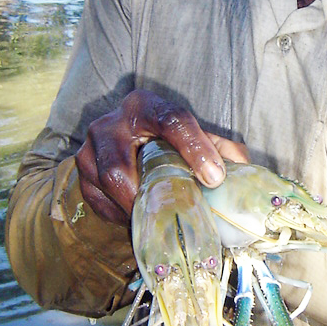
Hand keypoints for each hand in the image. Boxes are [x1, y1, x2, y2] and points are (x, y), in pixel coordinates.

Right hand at [74, 90, 247, 221]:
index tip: (214, 177)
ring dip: (133, 207)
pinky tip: (138, 216)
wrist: (127, 141)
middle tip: (176, 213)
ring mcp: (89, 148)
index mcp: (146, 106)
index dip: (194, 148)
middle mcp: (111, 123)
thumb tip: (245, 175)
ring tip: (158, 219)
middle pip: (120, 164)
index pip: (171, 120)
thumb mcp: (196, 138)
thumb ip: (223, 151)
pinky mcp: (81, 173)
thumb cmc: (168, 141)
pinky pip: (96, 199)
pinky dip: (119, 214)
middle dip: (149, 195)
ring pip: (106, 183)